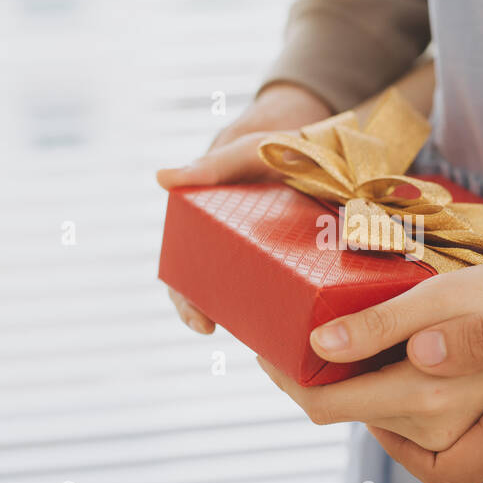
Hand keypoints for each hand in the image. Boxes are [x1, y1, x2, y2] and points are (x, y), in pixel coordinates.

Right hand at [156, 82, 330, 333]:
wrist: (321, 139)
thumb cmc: (272, 148)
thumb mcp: (246, 153)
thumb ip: (211, 165)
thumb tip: (161, 179)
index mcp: (214, 232)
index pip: (188, 276)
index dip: (188, 302)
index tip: (201, 324)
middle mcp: (240, 253)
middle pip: (219, 296)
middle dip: (221, 318)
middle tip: (235, 336)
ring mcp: (277, 260)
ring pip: (260, 301)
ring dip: (259, 323)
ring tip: (269, 343)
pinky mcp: (314, 261)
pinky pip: (303, 292)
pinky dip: (298, 310)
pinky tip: (307, 325)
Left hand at [373, 270, 482, 482]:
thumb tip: (417, 352)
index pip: (440, 470)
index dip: (389, 442)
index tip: (358, 397)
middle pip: (455, 459)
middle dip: (405, 423)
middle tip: (374, 371)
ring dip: (441, 410)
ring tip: (412, 357)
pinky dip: (478, 399)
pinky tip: (474, 354)